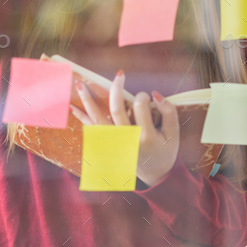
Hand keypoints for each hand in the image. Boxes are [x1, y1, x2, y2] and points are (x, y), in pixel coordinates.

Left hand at [70, 70, 179, 186]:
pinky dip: (82, 118)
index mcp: (146, 136)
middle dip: (116, 89)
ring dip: (88, 100)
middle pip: (116, 110)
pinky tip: (72, 106)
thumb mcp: (174, 133)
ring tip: (80, 83)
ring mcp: (114, 143)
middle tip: (120, 74)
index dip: (143, 97)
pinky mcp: (107, 145)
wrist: (154, 172)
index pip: (140, 108)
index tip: (147, 97)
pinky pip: (92, 130)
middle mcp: (127, 140)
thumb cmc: (165, 149)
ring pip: (98, 119)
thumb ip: (169, 112)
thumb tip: (155, 94)